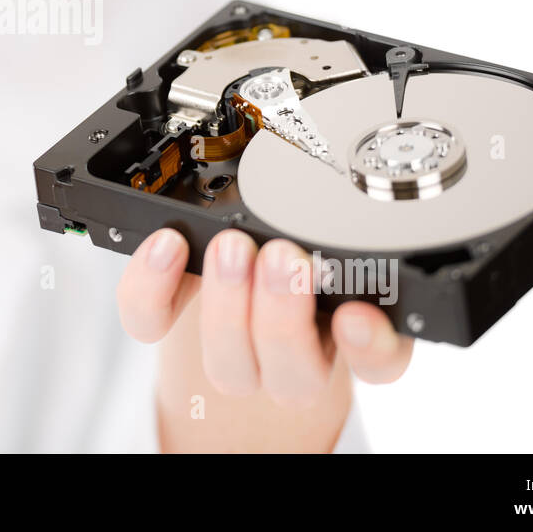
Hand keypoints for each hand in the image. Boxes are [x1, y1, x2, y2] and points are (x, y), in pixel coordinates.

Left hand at [117, 228, 412, 451]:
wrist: (237, 262)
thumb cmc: (293, 226)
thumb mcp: (327, 207)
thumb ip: (342, 201)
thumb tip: (354, 156)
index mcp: (353, 323)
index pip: (380, 361)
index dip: (371, 347)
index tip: (357, 315)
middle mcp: (298, 352)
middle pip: (297, 375)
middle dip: (283, 314)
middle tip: (283, 257)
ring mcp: (235, 350)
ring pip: (230, 366)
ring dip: (227, 306)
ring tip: (229, 247)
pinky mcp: (171, 326)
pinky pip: (152, 325)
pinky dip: (154, 290)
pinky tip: (165, 247)